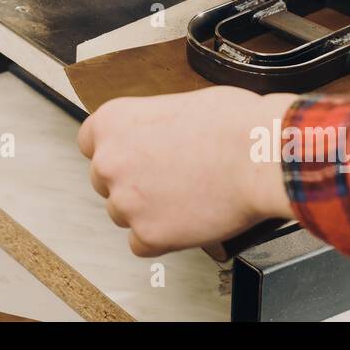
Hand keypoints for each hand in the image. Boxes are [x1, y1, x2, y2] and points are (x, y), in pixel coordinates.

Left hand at [77, 87, 295, 256]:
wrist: (259, 156)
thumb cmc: (231, 124)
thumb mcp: (178, 105)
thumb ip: (152, 126)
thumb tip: (155, 139)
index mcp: (113, 121)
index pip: (89, 143)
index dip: (115, 152)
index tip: (131, 159)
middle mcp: (109, 161)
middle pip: (105, 181)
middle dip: (132, 183)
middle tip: (167, 180)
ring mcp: (125, 201)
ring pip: (122, 214)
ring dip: (147, 211)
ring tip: (184, 199)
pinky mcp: (148, 235)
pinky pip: (141, 244)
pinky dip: (162, 238)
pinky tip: (185, 221)